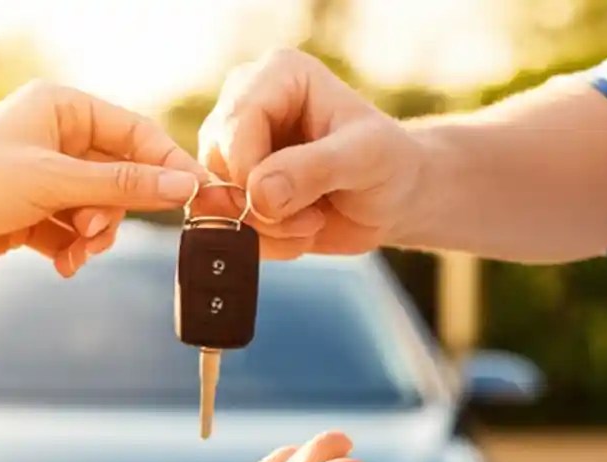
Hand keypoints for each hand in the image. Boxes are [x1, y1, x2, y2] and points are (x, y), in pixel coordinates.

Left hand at [0, 80, 202, 286]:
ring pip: (98, 208)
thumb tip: (186, 183)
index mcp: (59, 106)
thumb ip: (124, 184)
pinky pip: (72, 230)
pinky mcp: (28, 212)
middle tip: (95, 234)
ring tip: (72, 251)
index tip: (200, 198)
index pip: (134, 132)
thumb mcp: (54, 182)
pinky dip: (71, 249)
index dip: (168, 166)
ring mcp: (39, 175)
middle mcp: (51, 135)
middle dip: (113, 211)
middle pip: (118, 175)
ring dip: (92, 235)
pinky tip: (59, 264)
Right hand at [198, 49, 423, 258]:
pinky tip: (298, 234)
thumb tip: (260, 193)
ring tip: (309, 223)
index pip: (235, 122)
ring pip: (214, 198)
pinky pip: (223, 224)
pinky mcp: (232, 186)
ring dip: (262, 228)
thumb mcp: (366, 158)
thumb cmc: (388, 164)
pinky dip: (260, 242)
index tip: (284, 202)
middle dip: (258, 206)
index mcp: (277, 75)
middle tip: (309, 218)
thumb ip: (314, 169)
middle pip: (215, 162)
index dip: (249, 170)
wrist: (392, 198)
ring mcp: (234, 147)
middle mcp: (245, 103)